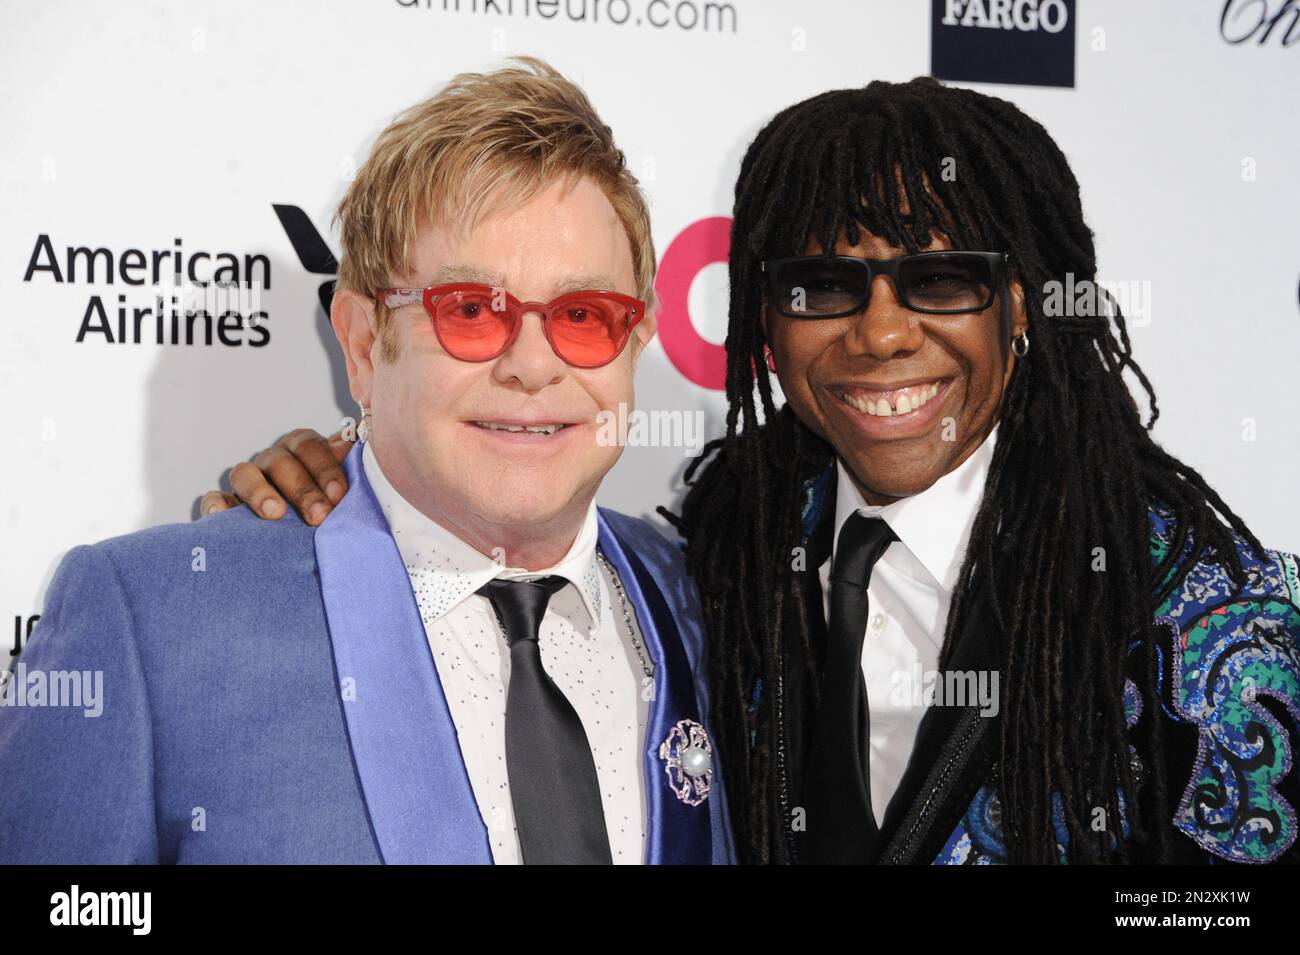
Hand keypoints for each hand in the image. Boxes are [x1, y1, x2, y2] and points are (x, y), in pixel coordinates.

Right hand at [200, 429, 350, 524]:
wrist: (311, 537)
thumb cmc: (332, 506)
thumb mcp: (344, 488)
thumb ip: (352, 468)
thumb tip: (358, 448)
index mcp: (304, 451)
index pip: (310, 447)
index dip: (325, 468)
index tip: (339, 494)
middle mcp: (275, 462)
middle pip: (281, 462)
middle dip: (302, 489)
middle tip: (319, 515)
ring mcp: (249, 482)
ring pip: (245, 474)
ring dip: (260, 492)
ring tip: (275, 514)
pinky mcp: (228, 506)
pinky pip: (216, 498)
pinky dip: (216, 504)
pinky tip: (222, 513)